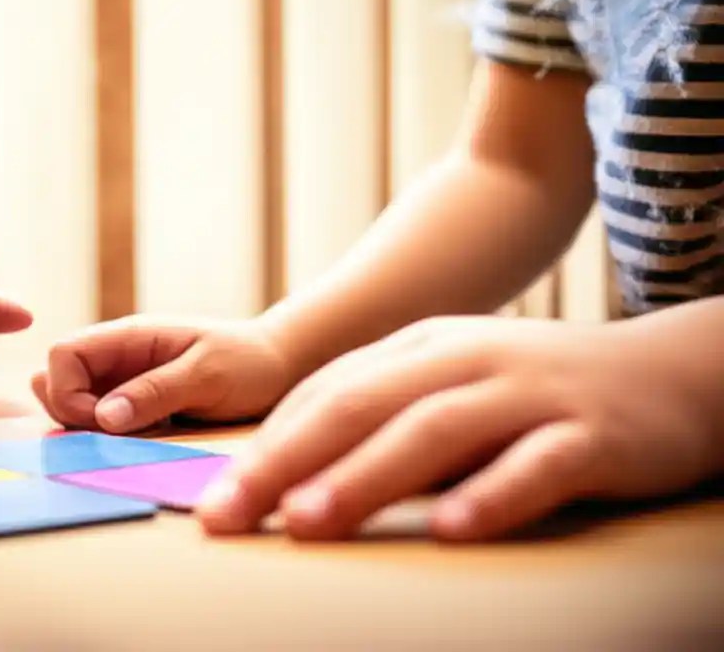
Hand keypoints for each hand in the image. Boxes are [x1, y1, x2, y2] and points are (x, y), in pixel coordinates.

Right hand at [31, 316, 296, 433]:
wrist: (282, 368)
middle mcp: (119, 358)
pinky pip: (104, 422)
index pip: (63, 354)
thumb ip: (154, 392)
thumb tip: (103, 417)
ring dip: (91, 428)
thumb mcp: (207, 375)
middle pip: (59, 381)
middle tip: (120, 433)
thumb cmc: (250, 363)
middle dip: (73, 413)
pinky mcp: (139, 407)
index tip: (102, 421)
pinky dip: (110, 437)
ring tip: (135, 436)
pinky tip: (143, 441)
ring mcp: (126, 383)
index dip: (67, 390)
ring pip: (78, 405)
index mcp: (129, 337)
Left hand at [197, 313, 723, 540]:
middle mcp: (464, 360)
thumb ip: (381, 419)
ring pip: (433, 431)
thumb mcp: (449, 387)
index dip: (264, 446)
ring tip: (304, 521)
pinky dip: (490, 495)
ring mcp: (527, 393)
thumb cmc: (534, 393)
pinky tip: (449, 530)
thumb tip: (290, 474)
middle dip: (282, 461)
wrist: (668, 372)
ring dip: (363, 477)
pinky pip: (536, 466)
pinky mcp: (590, 434)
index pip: (325, 394)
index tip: (212, 498)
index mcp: (420, 348)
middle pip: (358, 406)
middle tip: (225, 513)